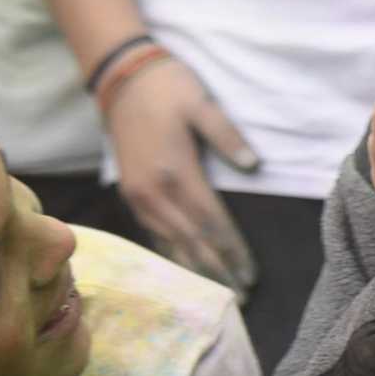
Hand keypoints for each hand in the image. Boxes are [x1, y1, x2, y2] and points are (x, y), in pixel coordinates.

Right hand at [107, 56, 259, 291]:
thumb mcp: (202, 103)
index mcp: (177, 171)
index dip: (232, 250)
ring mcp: (138, 195)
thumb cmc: (168, 87)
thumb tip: (252, 166)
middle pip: (191, 241)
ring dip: (195, 268)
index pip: (211, 223)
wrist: (122, 78)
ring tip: (217, 289)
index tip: (251, 274)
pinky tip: (184, 266)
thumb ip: (227, 136)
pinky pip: (153, 232)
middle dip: (217, 269)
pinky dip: (171, 253)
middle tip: (240, 297)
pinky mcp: (130, 192)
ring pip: (170, 242)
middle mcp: (155, 191)